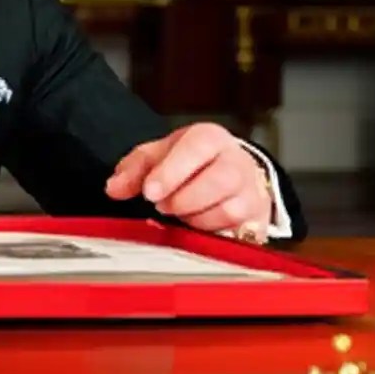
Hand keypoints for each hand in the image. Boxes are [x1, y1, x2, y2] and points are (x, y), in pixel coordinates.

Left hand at [105, 123, 271, 238]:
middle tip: (163, 205)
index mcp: (211, 138)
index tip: (149, 193)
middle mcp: (238, 161)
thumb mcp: (158, 155)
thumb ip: (134, 169)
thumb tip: (114, 188)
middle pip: (219, 181)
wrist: (229, 171)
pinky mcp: (260, 220)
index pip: (197, 148)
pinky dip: (213, 235)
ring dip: (197, 218)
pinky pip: (239, 234)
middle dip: (184, 199)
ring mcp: (253, 191)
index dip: (171, 172)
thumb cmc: (190, 162)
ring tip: (182, 213)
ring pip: (230, 211)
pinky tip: (199, 227)